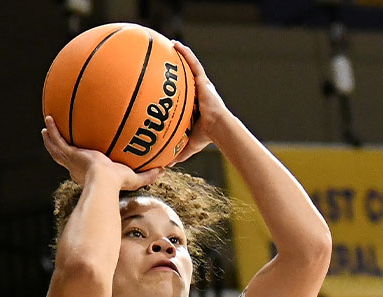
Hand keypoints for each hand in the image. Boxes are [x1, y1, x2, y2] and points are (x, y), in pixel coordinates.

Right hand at [41, 116, 162, 188]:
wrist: (103, 182)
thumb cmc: (117, 184)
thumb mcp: (135, 178)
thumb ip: (148, 175)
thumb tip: (163, 169)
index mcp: (89, 174)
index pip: (83, 167)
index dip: (81, 161)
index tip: (82, 155)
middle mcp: (77, 168)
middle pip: (66, 157)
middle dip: (61, 149)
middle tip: (58, 140)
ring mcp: (71, 160)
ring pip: (56, 148)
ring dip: (51, 138)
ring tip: (46, 128)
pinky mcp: (69, 153)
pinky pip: (57, 139)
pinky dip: (52, 130)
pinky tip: (49, 118)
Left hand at [169, 42, 231, 165]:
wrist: (219, 129)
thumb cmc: (208, 137)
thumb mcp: (188, 144)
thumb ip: (177, 152)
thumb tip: (164, 166)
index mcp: (196, 106)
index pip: (185, 94)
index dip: (177, 87)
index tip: (167, 83)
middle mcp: (199, 93)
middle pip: (186, 77)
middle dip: (177, 69)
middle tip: (166, 62)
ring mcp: (202, 86)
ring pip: (190, 67)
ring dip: (181, 55)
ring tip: (170, 45)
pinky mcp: (204, 81)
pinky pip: (193, 64)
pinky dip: (185, 54)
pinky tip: (176, 45)